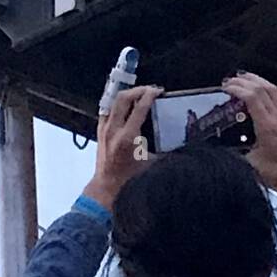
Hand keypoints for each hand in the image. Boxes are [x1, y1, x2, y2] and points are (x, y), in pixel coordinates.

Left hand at [84, 85, 161, 208]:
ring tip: (138, 93)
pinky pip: (107, 109)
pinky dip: (116, 103)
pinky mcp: (100, 130)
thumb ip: (163, 147)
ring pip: (113, 100)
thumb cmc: (130, 178)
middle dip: (138, 90)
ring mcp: (104, 129)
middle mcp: (114, 130)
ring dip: (127, 94)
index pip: (140, 107)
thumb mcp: (151, 161)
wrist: (108, 186)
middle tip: (149, 90)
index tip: (157, 91)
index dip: (150, 95)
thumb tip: (177, 138)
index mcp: (128, 137)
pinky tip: (124, 104)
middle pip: (123, 98)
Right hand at [221, 73, 276, 195]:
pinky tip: (255, 94)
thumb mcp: (249, 166)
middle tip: (229, 81)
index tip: (225, 87)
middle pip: (262, 88)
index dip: (237, 88)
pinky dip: (263, 90)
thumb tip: (216, 148)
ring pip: (272, 90)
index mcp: (268, 127)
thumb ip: (233, 154)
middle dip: (243, 81)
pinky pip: (276, 98)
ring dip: (256, 81)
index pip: (253, 97)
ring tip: (242, 78)